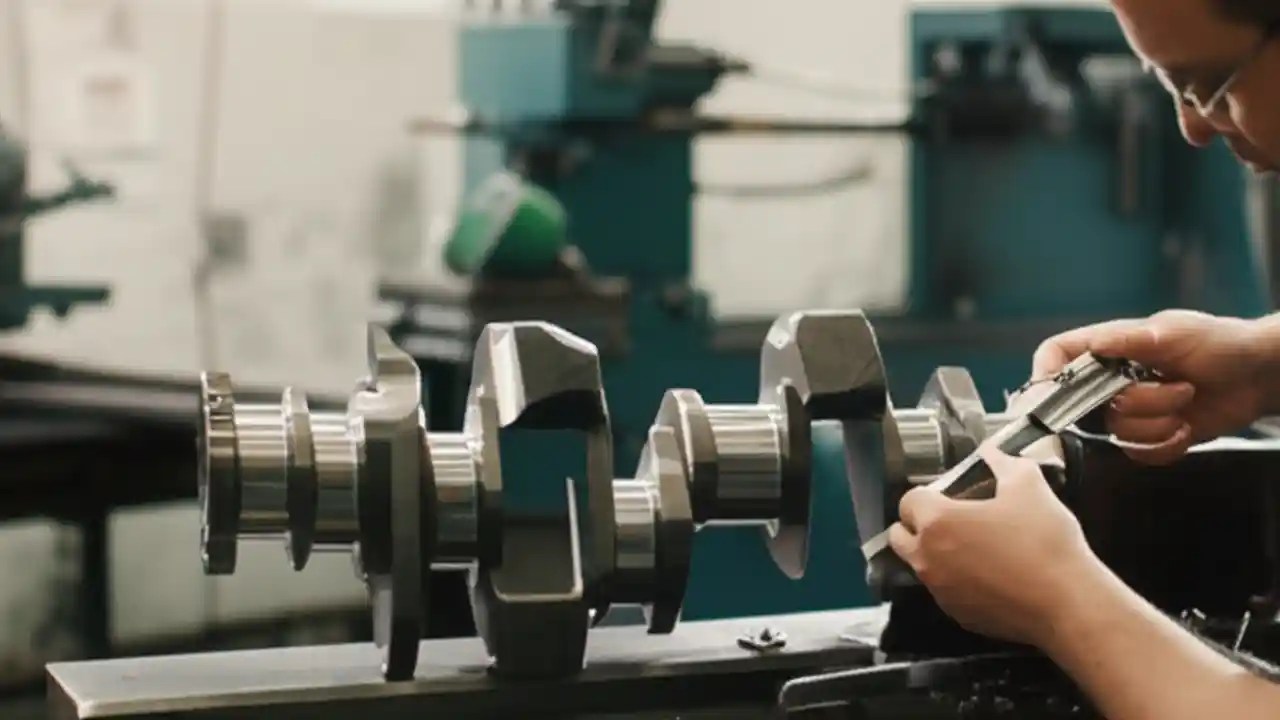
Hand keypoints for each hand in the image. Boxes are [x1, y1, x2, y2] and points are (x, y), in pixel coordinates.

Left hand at [888, 445, 1102, 647]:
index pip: (908, 501)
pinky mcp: (958, 617)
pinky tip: (989, 579)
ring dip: (935, 555)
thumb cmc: (1044, 540)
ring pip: (921, 567)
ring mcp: (940, 591)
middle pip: (900, 537)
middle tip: (953, 521)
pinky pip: (946, 593)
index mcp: (937, 522)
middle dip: (917, 526)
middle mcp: (927, 559)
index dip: (928, 494)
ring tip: (975, 550)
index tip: (952, 496)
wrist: (1068, 603)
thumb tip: (991, 451)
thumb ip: (1003, 462)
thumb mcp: (1029, 486)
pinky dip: (957, 583)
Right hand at [1032, 310, 1270, 463]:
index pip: (1057, 355)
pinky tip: (1187, 427)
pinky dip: (1166, 445)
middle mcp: (1111, 380)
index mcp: (1109, 347)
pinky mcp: (1148, 437)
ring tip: (1188, 400)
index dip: (1044, 374)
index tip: (1049, 394)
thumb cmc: (1220, 343)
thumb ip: (1134, 339)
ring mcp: (1129, 410)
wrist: (1257, 377)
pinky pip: (1137, 453)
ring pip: (1117, 431)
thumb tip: (1096, 344)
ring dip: (1159, 421)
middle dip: (1132, 404)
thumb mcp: (1178, 332)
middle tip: (1171, 389)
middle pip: (1084, 404)